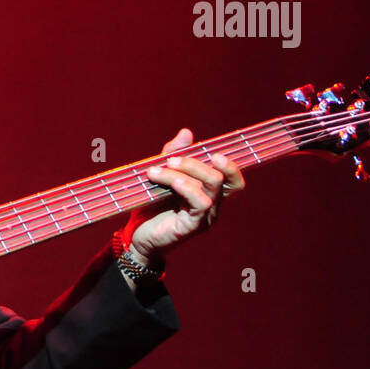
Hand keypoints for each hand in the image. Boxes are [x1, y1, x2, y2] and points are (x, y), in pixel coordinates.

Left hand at [123, 128, 245, 265]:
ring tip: (156, 171)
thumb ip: (173, 155)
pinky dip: (187, 188)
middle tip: (169, 159)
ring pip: (211, 186)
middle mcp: (212, 205)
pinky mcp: (193, 226)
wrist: (136, 236)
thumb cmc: (150, 206)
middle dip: (196, 163)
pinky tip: (171, 184)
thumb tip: (187, 133)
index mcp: (208, 193)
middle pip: (223, 178)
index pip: (233, 179)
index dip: (230, 164)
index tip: (212, 152)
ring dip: (185, 172)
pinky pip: (201, 203)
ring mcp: (205, 217)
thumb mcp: (160, 176)